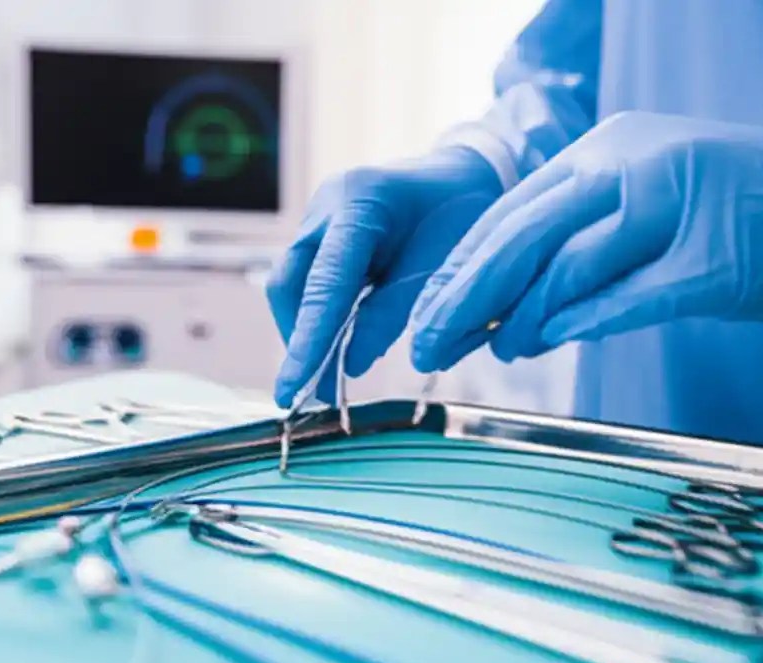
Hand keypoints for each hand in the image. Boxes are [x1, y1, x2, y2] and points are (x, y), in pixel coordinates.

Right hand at [267, 148, 501, 405]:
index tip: (293, 391)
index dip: (307, 341)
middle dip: (299, 339)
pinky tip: (339, 342)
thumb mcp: (440, 267)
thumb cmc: (465, 212)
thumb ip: (393, 313)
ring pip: (294, 286)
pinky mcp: (323, 234)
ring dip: (308, 330)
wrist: (471, 171)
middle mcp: (326, 207)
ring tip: (329, 373)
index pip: (323, 284)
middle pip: (290, 284)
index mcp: (358, 203)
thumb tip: (351, 364)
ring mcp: (319, 219)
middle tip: (317, 390)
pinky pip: (309, 281)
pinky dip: (321, 316)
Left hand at [410, 111, 762, 370]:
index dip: (460, 271)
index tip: (425, 317)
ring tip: (498, 350)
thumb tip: (500, 310)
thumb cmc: (728, 211)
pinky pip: (634, 292)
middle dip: (466, 297)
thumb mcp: (639, 208)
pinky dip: (586, 318)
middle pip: (522, 235)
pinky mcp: (716, 257)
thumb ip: (575, 246)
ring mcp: (675, 206)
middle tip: (430, 346)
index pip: (507, 215)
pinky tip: (551, 339)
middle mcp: (629, 167)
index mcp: (601, 154)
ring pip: (570, 263)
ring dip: (522, 317)